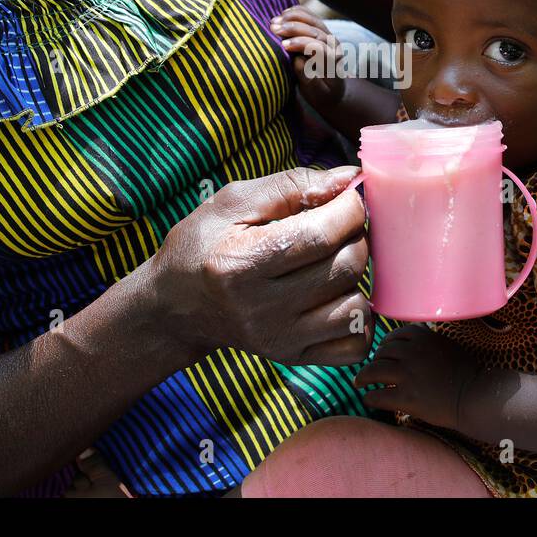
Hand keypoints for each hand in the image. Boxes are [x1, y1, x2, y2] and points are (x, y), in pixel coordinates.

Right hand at [153, 166, 371, 366]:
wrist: (176, 306)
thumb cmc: (205, 245)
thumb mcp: (232, 203)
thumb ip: (291, 185)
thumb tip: (350, 178)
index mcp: (241, 264)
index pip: (320, 236)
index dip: (348, 208)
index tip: (346, 197)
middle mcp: (262, 309)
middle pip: (345, 268)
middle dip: (357, 236)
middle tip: (342, 226)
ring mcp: (280, 339)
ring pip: (357, 307)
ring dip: (360, 277)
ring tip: (336, 260)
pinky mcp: (293, 358)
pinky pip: (354, 344)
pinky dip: (359, 318)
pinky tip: (338, 295)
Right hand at [270, 5, 346, 108]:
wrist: (332, 88)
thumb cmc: (321, 94)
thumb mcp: (316, 94)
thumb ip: (308, 79)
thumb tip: (297, 61)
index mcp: (334, 62)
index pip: (319, 48)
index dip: (301, 44)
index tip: (283, 45)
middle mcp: (334, 45)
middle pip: (315, 31)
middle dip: (293, 28)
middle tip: (273, 28)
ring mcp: (329, 35)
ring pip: (313, 21)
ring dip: (293, 18)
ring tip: (274, 20)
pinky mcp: (322, 30)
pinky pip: (311, 16)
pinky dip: (298, 12)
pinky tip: (283, 13)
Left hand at [354, 325, 479, 429]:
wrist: (475, 395)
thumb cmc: (466, 372)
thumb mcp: (446, 345)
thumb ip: (426, 341)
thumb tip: (409, 341)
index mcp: (421, 337)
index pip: (393, 337)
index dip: (384, 346)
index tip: (381, 354)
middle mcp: (411, 352)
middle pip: (381, 353)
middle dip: (374, 362)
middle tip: (370, 371)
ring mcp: (407, 374)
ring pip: (373, 371)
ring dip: (363, 377)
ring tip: (359, 382)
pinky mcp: (406, 397)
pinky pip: (378, 396)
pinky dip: (370, 397)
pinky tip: (369, 400)